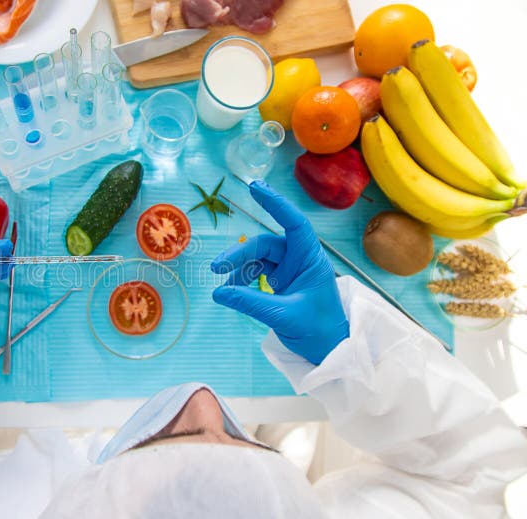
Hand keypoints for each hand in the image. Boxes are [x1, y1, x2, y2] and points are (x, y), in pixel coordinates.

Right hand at [210, 180, 348, 364]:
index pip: (294, 223)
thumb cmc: (319, 331)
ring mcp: (290, 270)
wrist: (330, 351)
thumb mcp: (283, 316)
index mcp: (311, 259)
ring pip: (258, 257)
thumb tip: (219, 292)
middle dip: (239, 253)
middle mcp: (300, 259)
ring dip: (238, 266)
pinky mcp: (282, 281)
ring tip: (222, 281)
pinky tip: (232, 289)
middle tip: (216, 267)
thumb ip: (251, 302)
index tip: (255, 187)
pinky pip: (257, 271)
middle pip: (265, 244)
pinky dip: (242, 278)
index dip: (276, 204)